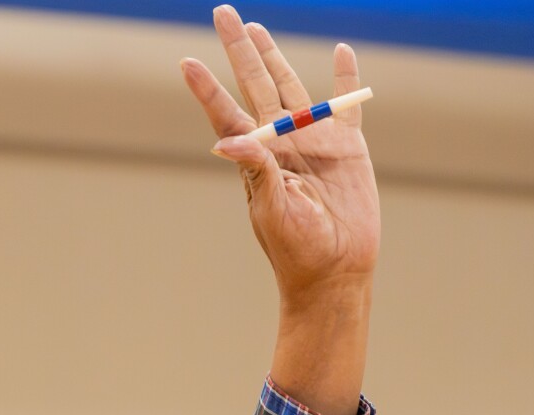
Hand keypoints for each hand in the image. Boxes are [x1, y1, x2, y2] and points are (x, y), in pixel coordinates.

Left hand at [181, 7, 378, 306]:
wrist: (335, 271)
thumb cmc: (297, 248)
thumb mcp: (273, 210)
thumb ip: (257, 172)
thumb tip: (226, 140)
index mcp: (256, 158)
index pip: (227, 112)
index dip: (207, 87)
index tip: (186, 61)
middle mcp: (280, 142)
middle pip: (256, 84)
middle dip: (240, 49)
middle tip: (223, 12)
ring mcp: (313, 140)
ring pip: (292, 86)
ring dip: (274, 57)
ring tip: (256, 29)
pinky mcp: (347, 147)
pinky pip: (346, 105)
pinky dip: (347, 79)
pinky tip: (342, 52)